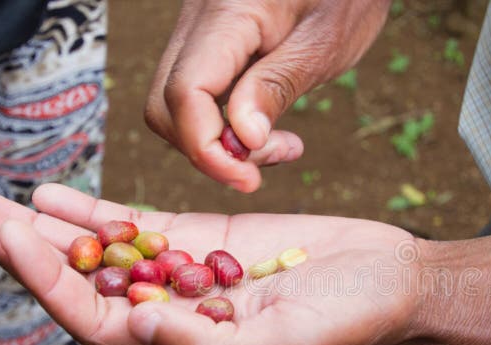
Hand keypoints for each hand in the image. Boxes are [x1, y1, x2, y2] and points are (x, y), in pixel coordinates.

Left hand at [0, 184, 421, 344]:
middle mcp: (182, 313)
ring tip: (0, 200)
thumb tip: (133, 326)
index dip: (53, 282)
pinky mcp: (216, 239)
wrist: (396, 284)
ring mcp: (196, 273)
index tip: (16, 237)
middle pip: (88, 284)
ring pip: (110, 251)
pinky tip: (63, 197)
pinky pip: (149, 225)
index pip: (100, 321)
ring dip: (56, 227)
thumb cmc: (352, 325)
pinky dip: (105, 212)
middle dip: (28, 251)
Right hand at [145, 0, 390, 191]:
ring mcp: (199, 28)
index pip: (185, 92)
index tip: (249, 181)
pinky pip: (196, 92)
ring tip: (280, 146)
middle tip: (269, 163)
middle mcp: (199, 17)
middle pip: (166, 103)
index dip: (207, 149)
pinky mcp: (210, 41)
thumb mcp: (324, 43)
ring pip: (174, 103)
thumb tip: (240, 140)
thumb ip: (277, 87)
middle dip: (208, 150)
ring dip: (217, 142)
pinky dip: (223, 123)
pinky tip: (265, 130)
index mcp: (228, 12)